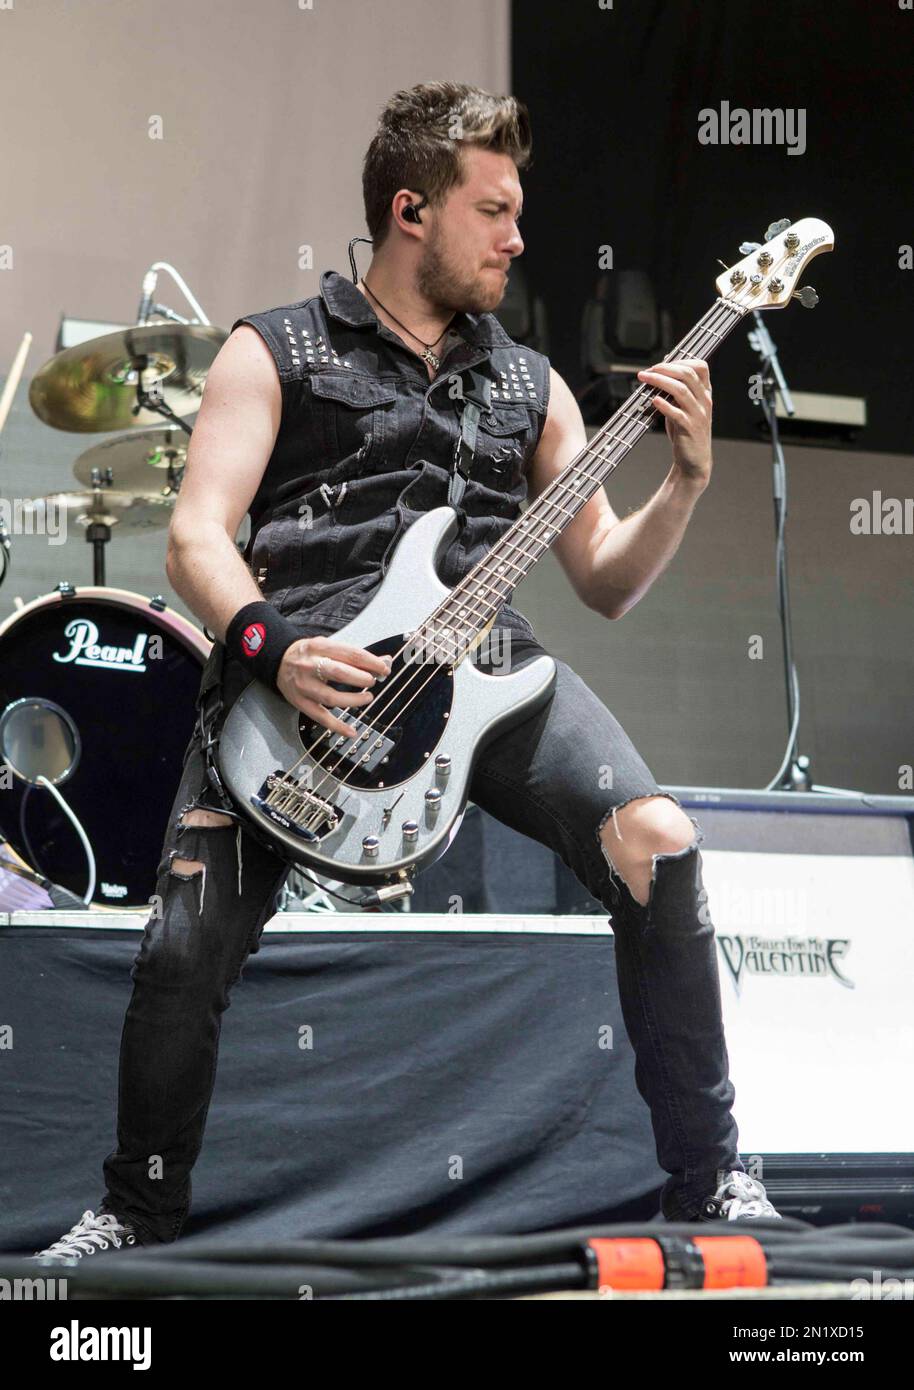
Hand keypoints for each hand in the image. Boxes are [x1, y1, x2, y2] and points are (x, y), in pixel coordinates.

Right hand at [276, 636, 391, 737]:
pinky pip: (320, 717)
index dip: (370, 662)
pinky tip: (351, 731)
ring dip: (353, 700)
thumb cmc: (308, 654)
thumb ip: (355, 655)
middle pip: (338, 673)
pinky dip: (337, 726)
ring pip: (331, 698)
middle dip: (360, 678)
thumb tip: (385, 662)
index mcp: (319, 647)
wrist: (278, 660)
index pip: (350, 654)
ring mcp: (304, 686)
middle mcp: (310, 665)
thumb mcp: (328, 646)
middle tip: (373, 681)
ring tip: (367, 698)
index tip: (384, 668)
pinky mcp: (300, 702)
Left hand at [637, 358, 712, 489]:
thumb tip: (659, 372)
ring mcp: (698, 415)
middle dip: (665, 368)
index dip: (680, 360)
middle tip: (647, 371)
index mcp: (705, 394)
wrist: (694, 461)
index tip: (661, 364)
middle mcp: (704, 401)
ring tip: (645, 380)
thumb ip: (676, 391)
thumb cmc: (686, 432)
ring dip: (660, 382)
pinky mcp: (689, 429)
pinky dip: (664, 405)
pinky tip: (653, 401)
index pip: (700, 366)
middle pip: (687, 374)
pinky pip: (677, 413)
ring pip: (681, 390)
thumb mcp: (684, 408)